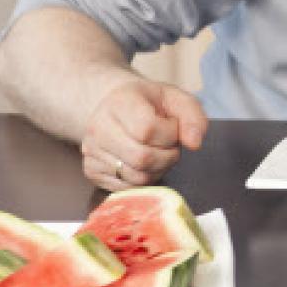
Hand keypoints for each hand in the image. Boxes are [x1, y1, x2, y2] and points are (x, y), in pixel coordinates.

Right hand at [79, 80, 207, 190]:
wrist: (116, 105)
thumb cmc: (149, 102)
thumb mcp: (176, 98)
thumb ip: (193, 117)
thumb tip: (195, 143)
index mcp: (119, 102)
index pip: (148, 130)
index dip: (170, 134)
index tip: (172, 126)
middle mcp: (99, 127)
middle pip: (142, 158)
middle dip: (168, 156)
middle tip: (169, 144)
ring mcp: (91, 150)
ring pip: (136, 177)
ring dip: (158, 169)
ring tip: (158, 151)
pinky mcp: (91, 170)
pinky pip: (126, 188)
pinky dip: (144, 179)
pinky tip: (144, 162)